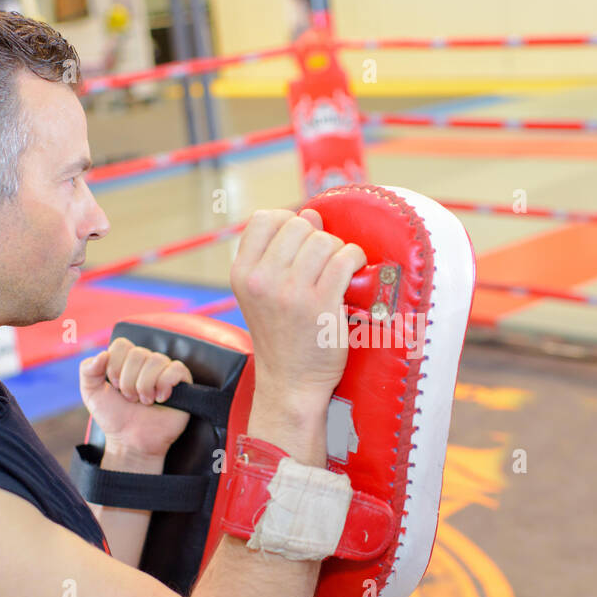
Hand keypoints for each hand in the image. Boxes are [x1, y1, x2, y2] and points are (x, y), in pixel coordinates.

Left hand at [79, 338, 192, 459]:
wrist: (131, 441)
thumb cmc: (114, 417)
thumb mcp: (91, 393)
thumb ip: (88, 370)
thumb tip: (102, 354)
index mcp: (126, 361)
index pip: (122, 345)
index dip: (115, 366)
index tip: (115, 387)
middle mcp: (146, 362)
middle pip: (138, 353)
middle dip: (129, 381)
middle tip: (130, 399)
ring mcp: (164, 371)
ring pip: (156, 361)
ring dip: (145, 386)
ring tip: (144, 402)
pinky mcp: (182, 382)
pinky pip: (176, 369)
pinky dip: (165, 384)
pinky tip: (160, 398)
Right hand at [230, 208, 366, 417]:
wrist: (291, 383)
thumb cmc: (282, 337)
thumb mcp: (261, 295)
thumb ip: (277, 254)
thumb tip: (312, 213)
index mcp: (242, 274)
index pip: (264, 219)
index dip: (289, 222)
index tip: (302, 242)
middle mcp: (261, 279)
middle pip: (299, 226)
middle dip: (318, 237)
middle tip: (324, 263)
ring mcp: (290, 292)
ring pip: (324, 240)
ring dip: (338, 249)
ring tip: (339, 270)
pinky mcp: (320, 304)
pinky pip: (344, 258)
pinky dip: (355, 258)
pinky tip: (354, 271)